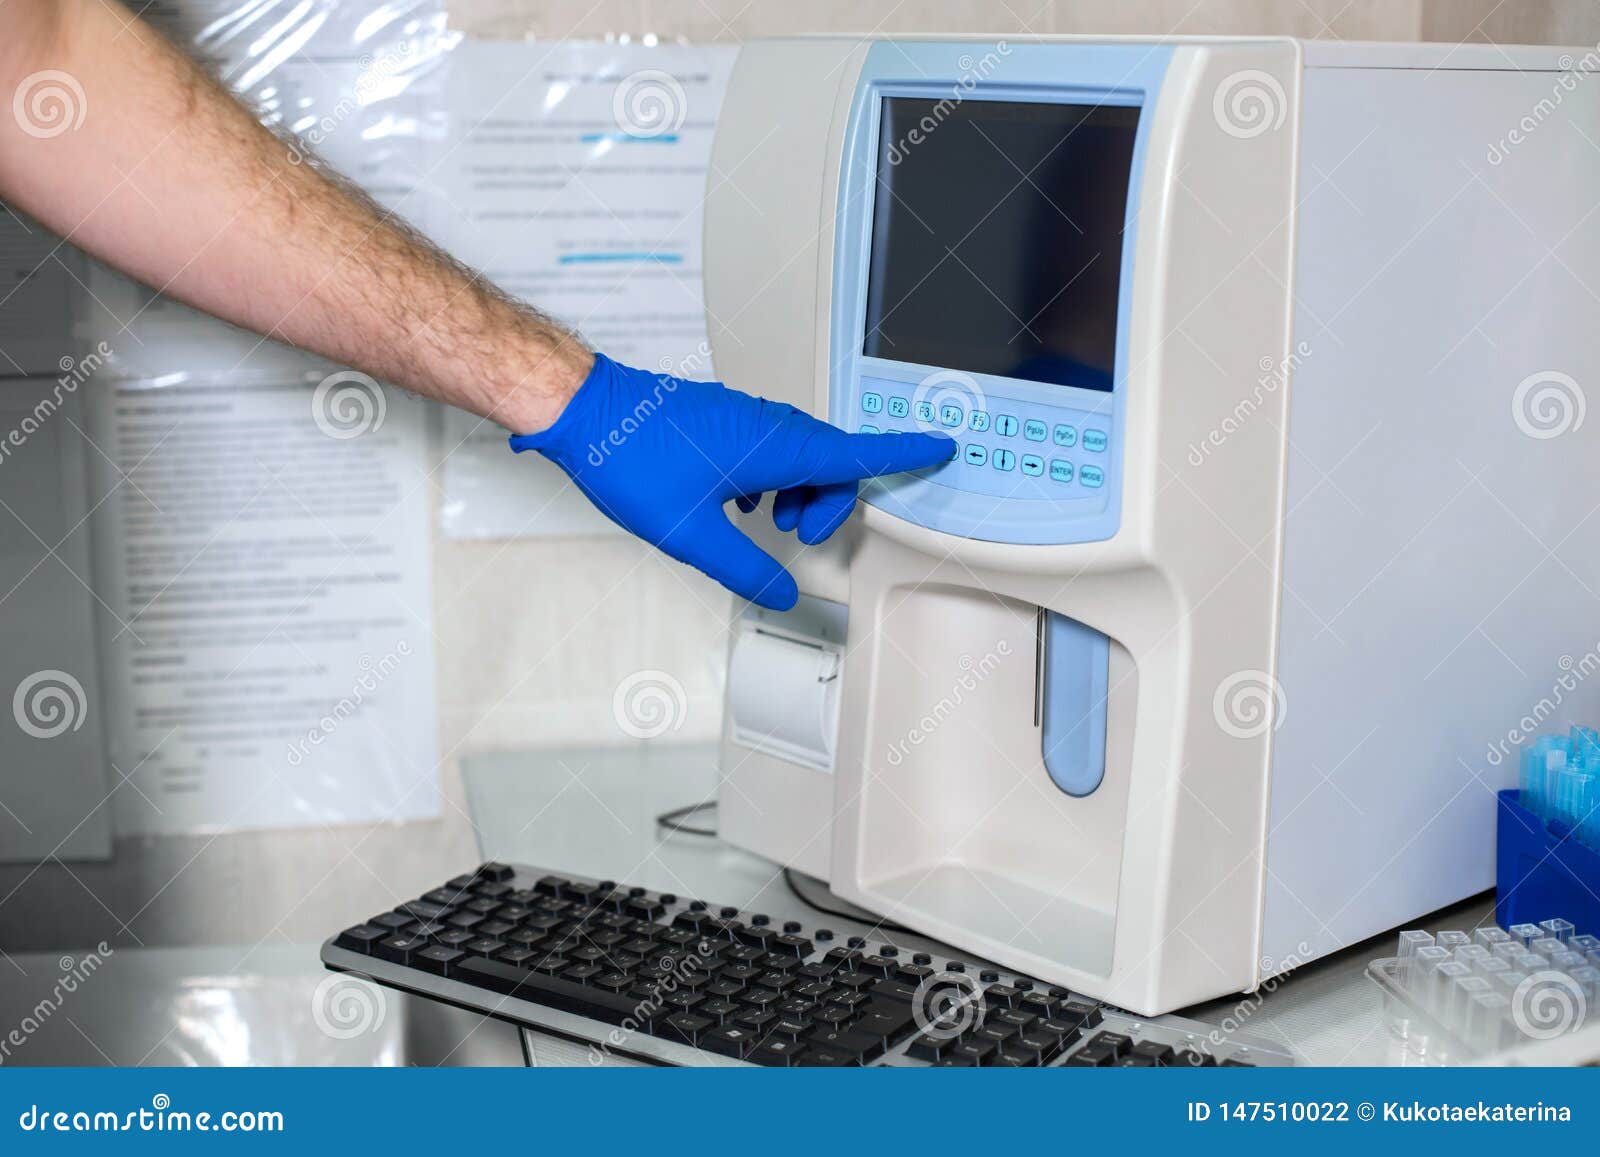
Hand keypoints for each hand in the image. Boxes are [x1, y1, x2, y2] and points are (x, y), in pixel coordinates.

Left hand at [510, 353, 953, 608]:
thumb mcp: (691, 533)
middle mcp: (766, 424)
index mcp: (775, 447)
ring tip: (769, 520)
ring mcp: (743, 417)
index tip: (939, 446)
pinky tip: (738, 500)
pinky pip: (770, 445)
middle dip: (831, 499)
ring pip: (800, 452)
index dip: (904, 452)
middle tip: (802, 533)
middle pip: (832, 459)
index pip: (858, 451)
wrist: (585, 410)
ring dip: (800, 489)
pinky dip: (772, 475)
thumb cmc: (631, 457)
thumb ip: (744, 568)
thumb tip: (780, 590)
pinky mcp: (721, 418)